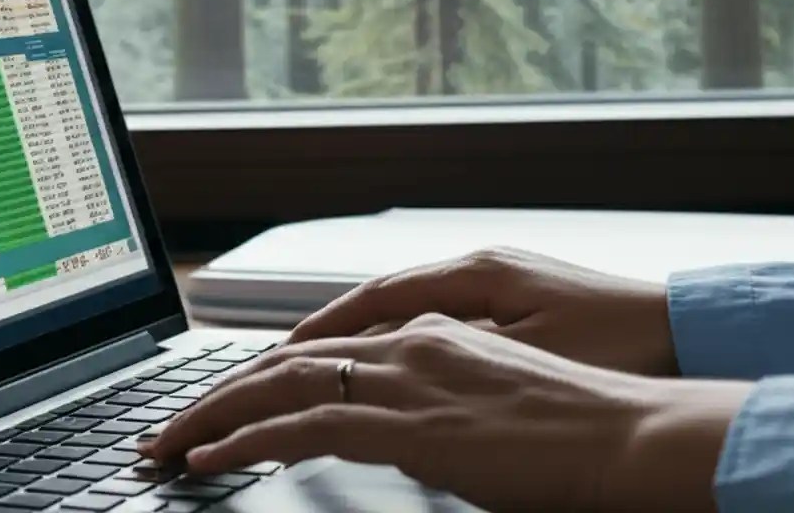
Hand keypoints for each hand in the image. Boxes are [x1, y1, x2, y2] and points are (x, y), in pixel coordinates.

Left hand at [144, 315, 748, 511]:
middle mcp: (406, 344)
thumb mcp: (494, 410)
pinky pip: (299, 427)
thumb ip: (437, 413)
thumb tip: (407, 438)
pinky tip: (208, 458)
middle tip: (170, 422)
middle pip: (286, 360)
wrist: (627, 433)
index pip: (323, 351)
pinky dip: (243, 441)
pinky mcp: (404, 421)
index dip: (265, 376)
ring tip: (167, 442)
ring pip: (277, 386)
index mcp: (429, 335)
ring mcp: (402, 378)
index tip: (225, 400)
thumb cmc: (577, 428)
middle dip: (219, 392)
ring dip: (212, 414)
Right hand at [290, 247, 678, 375]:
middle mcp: (482, 268)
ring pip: (410, 305)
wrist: (689, 334)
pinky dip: (406, 337)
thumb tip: (395, 371)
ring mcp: (500, 281)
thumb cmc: (620, 344)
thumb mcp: (530, 359)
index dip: (326, 326)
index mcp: (479, 274)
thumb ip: (458, 361)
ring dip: (366, 333)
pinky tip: (394, 362)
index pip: (379, 296)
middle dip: (333, 329)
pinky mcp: (520, 299)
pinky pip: (442, 316)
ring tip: (323, 364)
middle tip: (283, 359)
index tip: (285, 350)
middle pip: (385, 296)